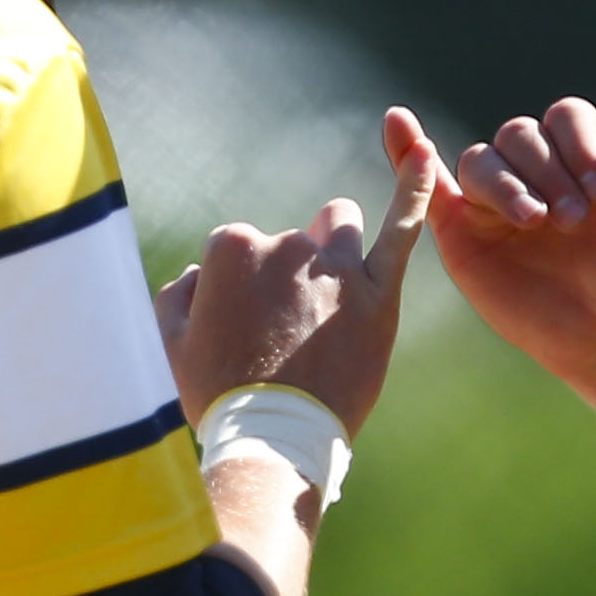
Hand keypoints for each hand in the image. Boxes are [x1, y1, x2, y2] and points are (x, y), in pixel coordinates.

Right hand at [154, 114, 437, 432]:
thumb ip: (177, 294)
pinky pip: (404, 227)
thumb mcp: (168, 343)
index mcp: (232, 248)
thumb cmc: (217, 396)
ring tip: (327, 302)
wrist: (274, 442)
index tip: (241, 332)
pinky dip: (416, 185)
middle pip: (288, 243)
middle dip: (284, 278)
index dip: (238, 292)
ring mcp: (337, 267)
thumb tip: (199, 276)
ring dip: (331, 251)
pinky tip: (428, 154)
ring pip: (338, 230)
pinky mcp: (379, 294)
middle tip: (281, 336)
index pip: (238, 249)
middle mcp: (286, 245)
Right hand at [401, 96, 595, 391]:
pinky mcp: (461, 230)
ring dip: (507, 183)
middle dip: (549, 171)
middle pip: (519, 134)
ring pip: (481, 160)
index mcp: (579, 152)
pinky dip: (408, 151)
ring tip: (535, 221)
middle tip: (576, 220)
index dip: (582, 146)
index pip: (566, 117)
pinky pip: (429, 184)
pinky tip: (399, 122)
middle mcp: (534, 167)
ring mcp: (494, 197)